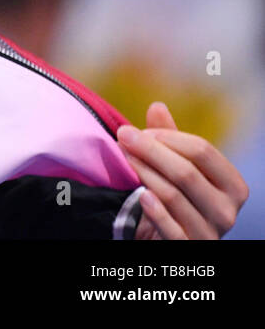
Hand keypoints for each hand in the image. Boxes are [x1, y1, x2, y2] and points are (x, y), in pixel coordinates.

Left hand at [117, 101, 248, 238]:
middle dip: (150, 150)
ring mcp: (210, 232)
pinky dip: (155, 211)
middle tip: (123, 135)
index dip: (168, 136)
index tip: (140, 130)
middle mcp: (227, 210)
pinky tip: (140, 195)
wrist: (168, 238)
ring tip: (123, 157)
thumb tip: (157, 106)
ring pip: (173, 196)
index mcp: (232, 185)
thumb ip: (169, 139)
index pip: (202, 151)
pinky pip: (171, 229)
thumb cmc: (177, 196)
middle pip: (186, 172)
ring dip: (143, 173)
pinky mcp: (189, 248)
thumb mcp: (177, 167)